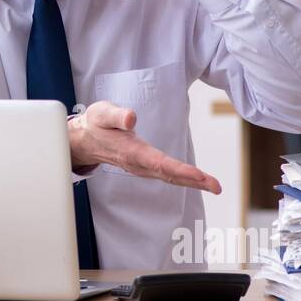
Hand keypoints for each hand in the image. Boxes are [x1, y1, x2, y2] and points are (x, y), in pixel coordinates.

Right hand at [68, 101, 221, 193]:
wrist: (85, 140)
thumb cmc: (96, 124)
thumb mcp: (102, 113)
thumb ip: (116, 116)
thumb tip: (132, 119)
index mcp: (131, 152)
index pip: (159, 163)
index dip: (179, 170)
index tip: (198, 175)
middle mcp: (138, 164)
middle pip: (169, 175)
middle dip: (194, 181)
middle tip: (216, 186)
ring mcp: (142, 168)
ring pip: (170, 177)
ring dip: (193, 182)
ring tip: (214, 185)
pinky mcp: (145, 166)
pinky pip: (167, 175)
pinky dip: (184, 179)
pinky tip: (197, 180)